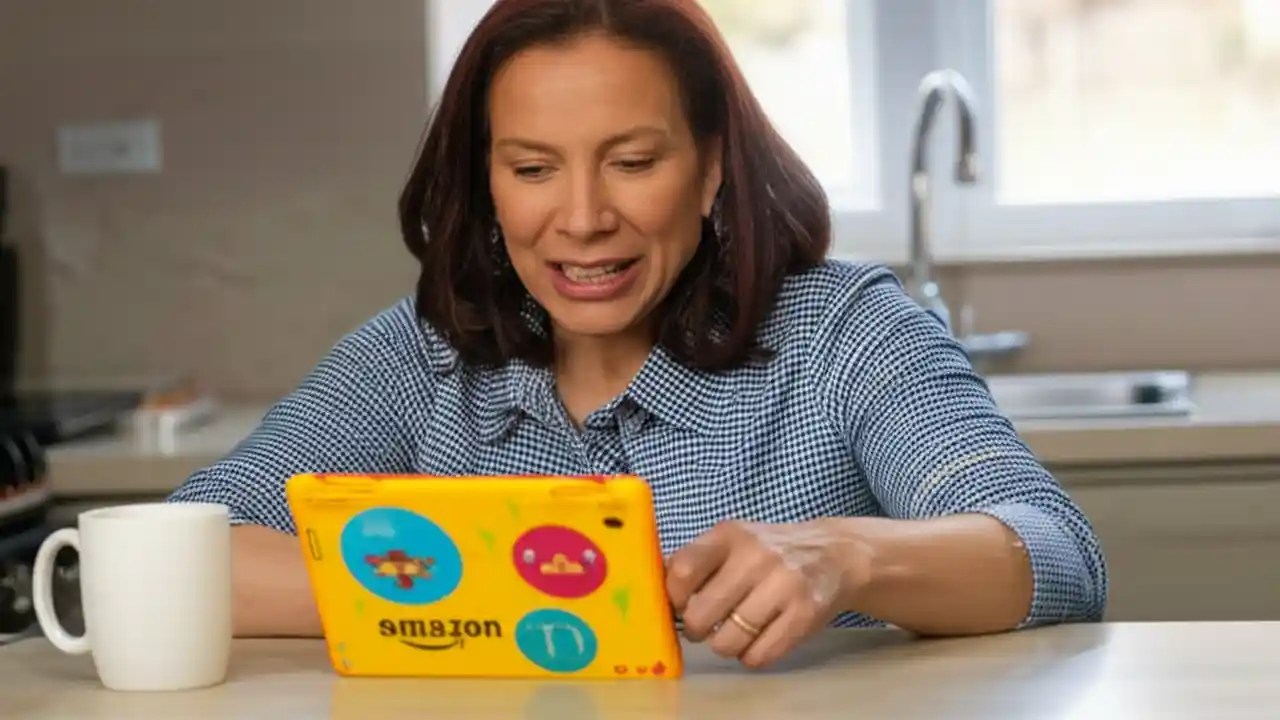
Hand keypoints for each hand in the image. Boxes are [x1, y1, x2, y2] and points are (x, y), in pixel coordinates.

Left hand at [664, 519, 864, 667]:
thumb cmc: (770, 552)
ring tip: (735, 632)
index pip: (683, 570)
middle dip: (697, 629)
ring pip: (727, 642)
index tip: (683, 603)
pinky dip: (752, 656)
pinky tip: (759, 640)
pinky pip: (759, 656)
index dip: (676, 597)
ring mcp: (782, 585)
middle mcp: (756, 557)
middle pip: (701, 616)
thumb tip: (656, 590)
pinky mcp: (804, 614)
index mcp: (730, 535)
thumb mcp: (734, 541)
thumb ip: (697, 560)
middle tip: (707, 625)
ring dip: (725, 646)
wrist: (835, 554)